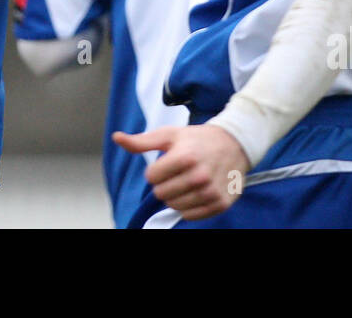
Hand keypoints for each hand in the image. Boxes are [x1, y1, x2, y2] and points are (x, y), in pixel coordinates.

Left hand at [113, 124, 249, 221]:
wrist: (235, 144)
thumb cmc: (197, 139)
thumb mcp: (170, 135)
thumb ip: (142, 141)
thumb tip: (116, 137)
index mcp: (185, 157)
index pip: (151, 177)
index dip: (155, 171)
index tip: (167, 163)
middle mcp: (199, 176)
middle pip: (162, 194)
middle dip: (164, 184)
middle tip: (177, 173)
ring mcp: (211, 191)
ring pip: (175, 206)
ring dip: (175, 196)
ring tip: (186, 182)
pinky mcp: (220, 203)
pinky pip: (191, 216)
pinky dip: (188, 207)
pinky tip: (195, 192)